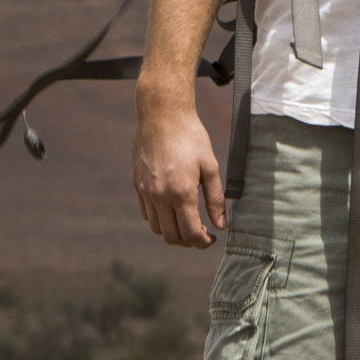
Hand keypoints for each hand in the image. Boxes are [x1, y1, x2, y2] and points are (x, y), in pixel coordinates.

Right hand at [132, 89, 227, 247]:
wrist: (162, 116)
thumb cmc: (191, 138)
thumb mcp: (210, 167)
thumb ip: (216, 199)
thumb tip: (221, 225)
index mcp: (181, 192)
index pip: (190, 233)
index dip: (202, 243)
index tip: (212, 239)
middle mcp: (159, 195)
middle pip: (171, 236)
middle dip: (188, 241)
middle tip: (202, 234)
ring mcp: (145, 190)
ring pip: (157, 228)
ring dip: (173, 232)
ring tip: (188, 222)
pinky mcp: (137, 184)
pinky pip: (147, 213)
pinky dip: (160, 219)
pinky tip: (173, 209)